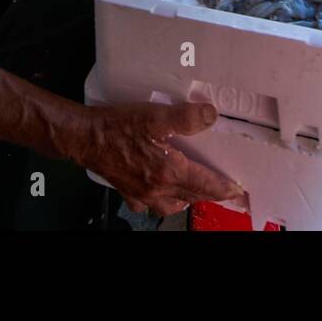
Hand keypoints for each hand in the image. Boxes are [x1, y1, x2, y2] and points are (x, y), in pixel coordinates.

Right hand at [73, 101, 244, 216]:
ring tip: (193, 193)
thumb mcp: (154, 116)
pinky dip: (158, 203)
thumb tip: (211, 115)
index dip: (224, 188)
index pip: (205, 184)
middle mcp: (157, 188)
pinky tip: (157, 195)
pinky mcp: (126, 191)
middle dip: (209, 195)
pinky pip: (147, 206)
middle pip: (191, 196)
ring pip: (170, 206)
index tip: (238, 191)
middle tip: (222, 192)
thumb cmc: (118, 126)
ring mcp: (140, 194)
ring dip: (185, 200)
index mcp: (169, 171)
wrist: (84, 138)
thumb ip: (185, 117)